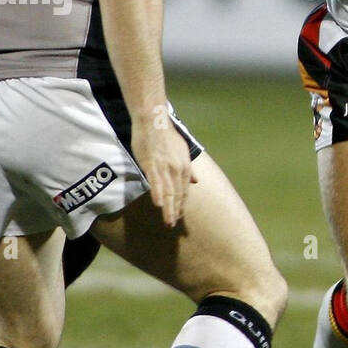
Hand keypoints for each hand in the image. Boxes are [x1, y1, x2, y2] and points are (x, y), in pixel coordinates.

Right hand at [131, 106, 193, 226]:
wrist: (154, 122)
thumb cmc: (167, 136)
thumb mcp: (183, 152)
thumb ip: (189, 168)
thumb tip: (196, 181)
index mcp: (185, 167)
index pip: (184, 191)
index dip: (182, 205)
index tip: (179, 216)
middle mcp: (178, 169)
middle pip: (178, 194)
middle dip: (176, 211)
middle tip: (173, 224)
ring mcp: (165, 168)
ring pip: (169, 192)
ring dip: (169, 208)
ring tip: (169, 221)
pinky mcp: (151, 165)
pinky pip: (156, 182)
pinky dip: (158, 194)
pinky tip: (159, 205)